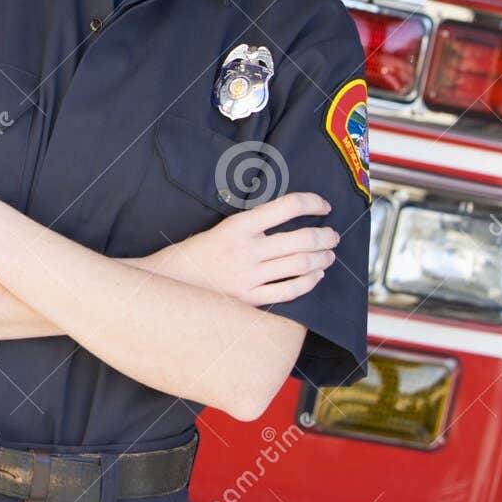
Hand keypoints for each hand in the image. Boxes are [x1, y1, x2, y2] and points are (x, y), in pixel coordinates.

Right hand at [145, 191, 339, 305]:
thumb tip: (289, 219)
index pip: (287, 206)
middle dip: (325, 236)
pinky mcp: (250, 299)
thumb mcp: (221, 228)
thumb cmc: (195, 253)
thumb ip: (252, 226)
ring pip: (301, 265)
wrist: (168, 281)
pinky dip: (309, 282)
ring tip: (328, 255)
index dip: (312, 203)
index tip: (324, 205)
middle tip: (333, 235)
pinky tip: (315, 276)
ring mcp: (249, 276)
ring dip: (322, 258)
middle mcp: (247, 250)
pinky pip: (290, 291)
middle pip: (302, 239)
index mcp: (238, 226)